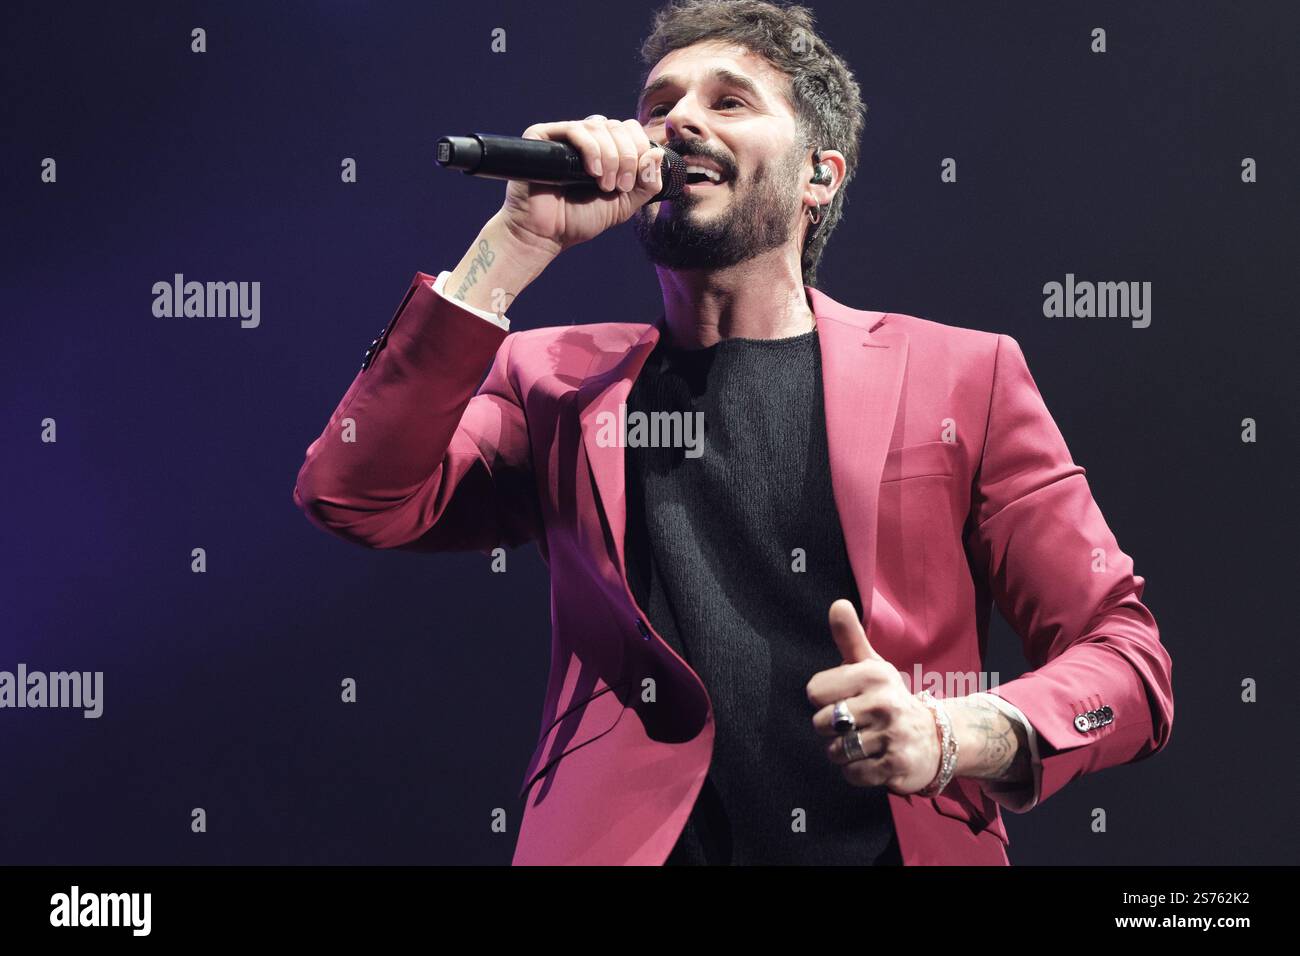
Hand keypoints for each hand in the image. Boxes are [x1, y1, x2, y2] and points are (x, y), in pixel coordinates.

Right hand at [499, 115, 664, 254]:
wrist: (545, 234)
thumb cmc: (579, 219)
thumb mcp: (624, 204)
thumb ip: (646, 183)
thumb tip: (657, 153)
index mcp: (605, 149)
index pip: (631, 130)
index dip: (640, 151)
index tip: (631, 183)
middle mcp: (586, 137)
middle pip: (620, 127)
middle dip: (627, 157)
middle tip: (618, 187)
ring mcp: (564, 135)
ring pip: (601, 126)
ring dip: (611, 158)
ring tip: (604, 185)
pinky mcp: (543, 136)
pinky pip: (576, 129)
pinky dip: (592, 150)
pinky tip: (592, 173)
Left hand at [806, 598, 942, 794]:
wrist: (937, 737)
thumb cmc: (889, 698)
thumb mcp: (872, 665)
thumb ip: (850, 636)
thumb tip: (837, 603)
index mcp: (872, 675)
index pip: (815, 691)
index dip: (824, 699)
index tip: (844, 699)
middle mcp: (883, 703)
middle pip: (820, 723)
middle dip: (832, 729)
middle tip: (854, 725)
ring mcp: (891, 735)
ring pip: (835, 751)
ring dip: (843, 753)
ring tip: (862, 742)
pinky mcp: (896, 765)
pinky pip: (853, 774)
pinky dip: (856, 772)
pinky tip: (872, 760)